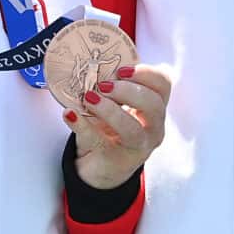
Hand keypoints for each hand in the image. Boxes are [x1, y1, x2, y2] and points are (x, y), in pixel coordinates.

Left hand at [69, 64, 171, 190]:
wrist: (99, 165)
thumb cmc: (110, 128)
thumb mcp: (113, 105)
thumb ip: (110, 87)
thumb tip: (91, 68)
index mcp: (154, 108)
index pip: (163, 85)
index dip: (146, 73)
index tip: (122, 69)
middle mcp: (153, 128)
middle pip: (154, 105)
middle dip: (129, 91)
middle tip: (104, 85)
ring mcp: (138, 147)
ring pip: (133, 129)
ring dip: (110, 111)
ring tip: (89, 99)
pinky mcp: (116, 161)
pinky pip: (99, 142)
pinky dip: (82, 126)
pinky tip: (69, 114)